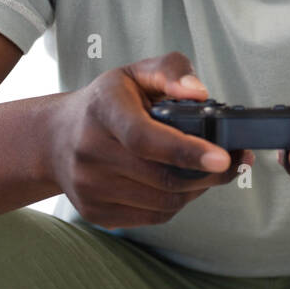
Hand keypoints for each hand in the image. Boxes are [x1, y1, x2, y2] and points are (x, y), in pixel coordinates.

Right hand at [51, 52, 252, 229]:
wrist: (56, 137)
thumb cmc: (107, 103)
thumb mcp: (136, 72)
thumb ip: (172, 71)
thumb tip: (199, 92)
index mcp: (103, 109)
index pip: (145, 138)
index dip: (187, 150)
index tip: (223, 157)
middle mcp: (90, 151)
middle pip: (162, 177)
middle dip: (208, 173)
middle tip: (232, 162)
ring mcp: (90, 187)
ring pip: (164, 202)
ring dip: (195, 190)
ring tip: (203, 170)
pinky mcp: (95, 213)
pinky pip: (153, 217)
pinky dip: (176, 203)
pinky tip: (178, 183)